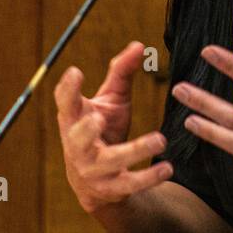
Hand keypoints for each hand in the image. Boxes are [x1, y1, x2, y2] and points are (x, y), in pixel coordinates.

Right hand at [54, 41, 171, 212]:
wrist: (95, 183)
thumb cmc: (103, 129)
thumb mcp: (111, 101)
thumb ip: (122, 73)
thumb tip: (139, 44)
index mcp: (73, 119)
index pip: (65, 102)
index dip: (67, 89)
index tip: (75, 72)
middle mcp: (77, 145)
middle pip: (78, 137)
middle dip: (85, 129)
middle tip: (97, 119)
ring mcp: (93, 169)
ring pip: (111, 161)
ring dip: (135, 151)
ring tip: (160, 139)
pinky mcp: (111, 188)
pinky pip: (130, 184)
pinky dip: (149, 177)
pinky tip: (168, 168)